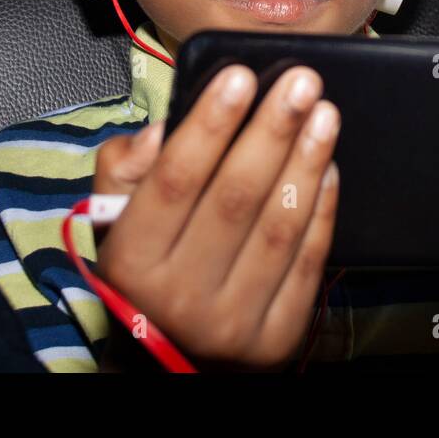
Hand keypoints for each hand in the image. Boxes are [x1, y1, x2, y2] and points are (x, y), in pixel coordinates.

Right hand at [94, 64, 340, 370]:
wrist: (167, 361)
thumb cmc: (144, 271)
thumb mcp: (110, 221)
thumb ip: (124, 169)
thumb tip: (163, 129)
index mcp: (132, 262)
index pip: (175, 181)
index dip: (209, 125)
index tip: (239, 76)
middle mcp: (179, 296)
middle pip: (235, 197)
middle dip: (272, 131)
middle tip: (302, 81)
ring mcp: (232, 322)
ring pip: (278, 227)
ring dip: (306, 161)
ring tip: (324, 114)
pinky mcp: (277, 338)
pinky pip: (307, 262)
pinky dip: (322, 209)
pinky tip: (328, 165)